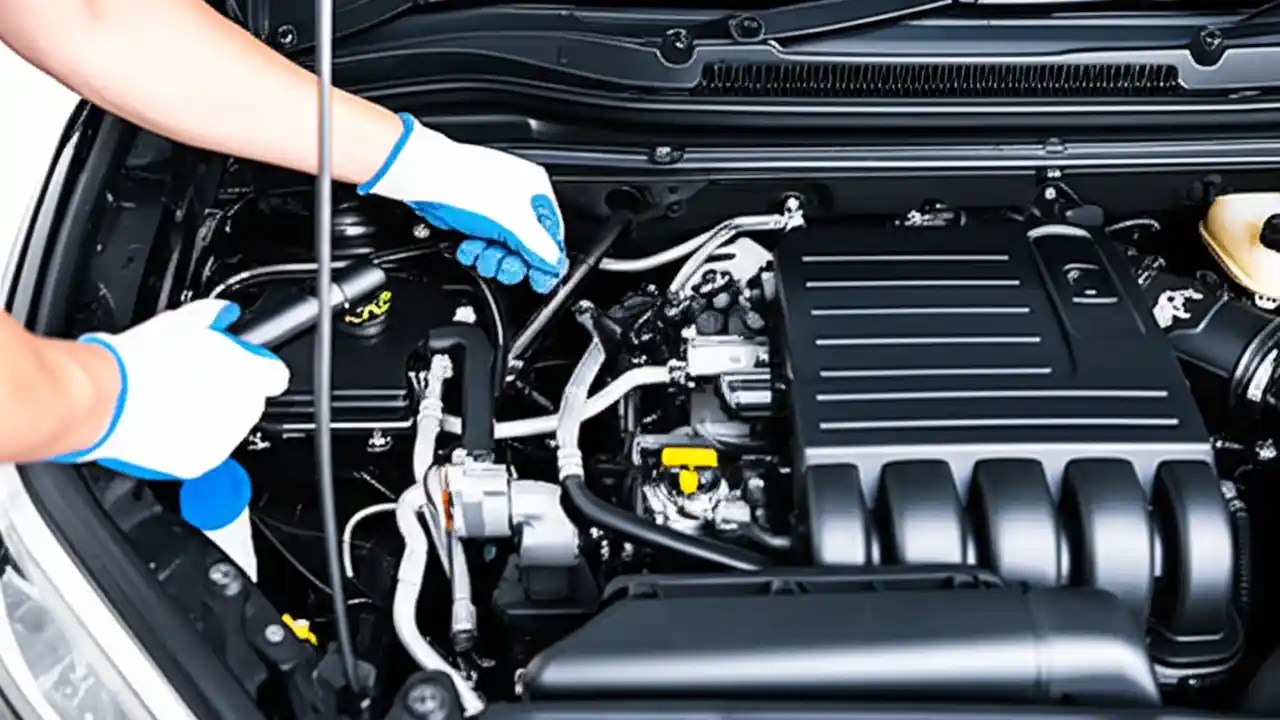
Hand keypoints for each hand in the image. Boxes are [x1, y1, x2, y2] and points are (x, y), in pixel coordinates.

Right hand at [50, 299, 289, 479]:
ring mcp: (222, 440)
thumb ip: (212, 319)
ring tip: (169, 400)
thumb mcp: (181, 323)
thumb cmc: (139, 358)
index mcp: (251, 374)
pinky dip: (188, 439)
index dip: (252, 367)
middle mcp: (243, 411)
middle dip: (225, 391)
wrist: (106, 399)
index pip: (273, 375)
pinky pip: (202, 449)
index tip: (236, 364)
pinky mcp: (199, 463)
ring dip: (207, 417)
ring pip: (225, 428)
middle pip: (247, 402)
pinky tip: (162, 422)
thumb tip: (223, 314)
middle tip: (190, 379)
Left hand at [358, 113, 567, 292]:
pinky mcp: (472, 215)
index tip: (539, 280)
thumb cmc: (466, 185)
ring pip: (503, 246)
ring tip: (481, 255)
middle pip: (526, 244)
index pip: (551, 234)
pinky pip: (483, 242)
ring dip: (492, 258)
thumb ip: (538, 247)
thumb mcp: (513, 223)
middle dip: (513, 260)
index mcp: (535, 190)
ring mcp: (493, 205)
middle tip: (503, 266)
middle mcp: (516, 196)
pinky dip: (476, 250)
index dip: (545, 260)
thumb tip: (554, 263)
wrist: (423, 176)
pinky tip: (469, 248)